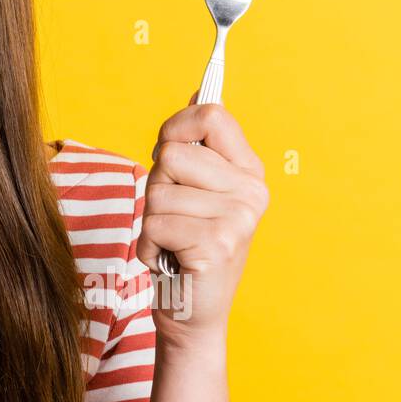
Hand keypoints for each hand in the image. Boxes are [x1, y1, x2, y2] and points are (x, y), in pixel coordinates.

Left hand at [139, 90, 268, 349]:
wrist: (192, 310)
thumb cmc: (185, 244)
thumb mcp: (194, 190)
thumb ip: (196, 146)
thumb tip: (199, 91)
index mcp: (249, 171)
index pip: (212, 115)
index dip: (177, 126)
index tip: (167, 148)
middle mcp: (251, 191)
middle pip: (171, 153)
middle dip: (156, 186)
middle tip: (175, 217)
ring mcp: (238, 218)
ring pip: (157, 191)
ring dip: (151, 220)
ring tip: (173, 241)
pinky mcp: (217, 245)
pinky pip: (153, 224)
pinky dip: (148, 246)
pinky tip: (170, 259)